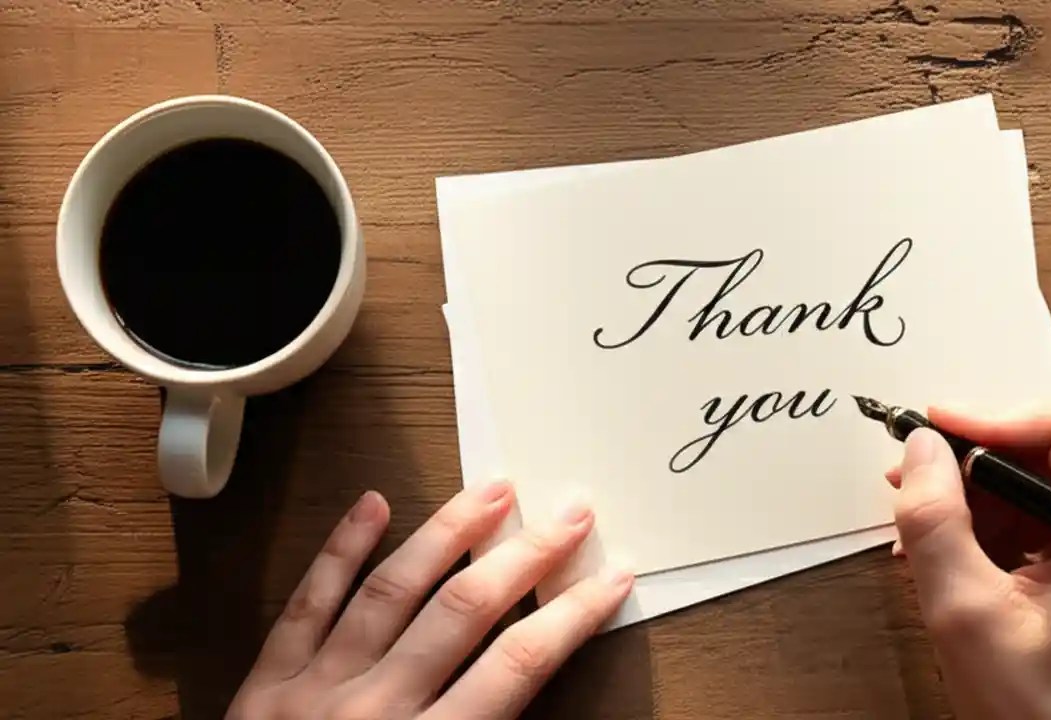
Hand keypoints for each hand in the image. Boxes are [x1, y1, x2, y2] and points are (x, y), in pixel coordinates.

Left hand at [227, 484, 632, 719]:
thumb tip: (529, 693)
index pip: (517, 665)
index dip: (571, 616)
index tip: (611, 580)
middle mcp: (376, 709)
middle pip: (465, 611)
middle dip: (526, 556)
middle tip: (570, 512)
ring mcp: (317, 689)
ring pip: (393, 590)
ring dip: (447, 534)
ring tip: (491, 491)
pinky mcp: (267, 683)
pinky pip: (307, 603)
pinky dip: (340, 550)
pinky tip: (372, 506)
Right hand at [886, 389, 1050, 719]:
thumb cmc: (1039, 715)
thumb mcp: (966, 614)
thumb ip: (936, 523)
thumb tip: (919, 451)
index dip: (995, 415)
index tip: (937, 427)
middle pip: (1049, 448)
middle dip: (971, 458)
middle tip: (912, 473)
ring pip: (1036, 481)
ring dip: (970, 496)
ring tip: (918, 528)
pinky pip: (1036, 517)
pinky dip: (985, 524)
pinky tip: (946, 551)